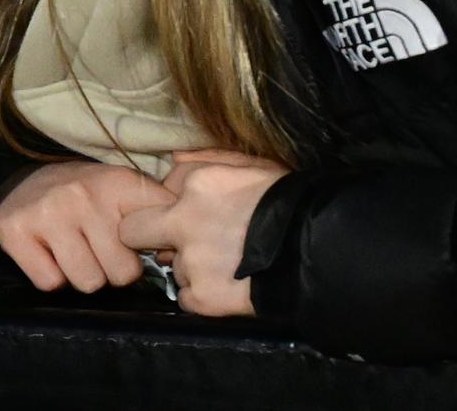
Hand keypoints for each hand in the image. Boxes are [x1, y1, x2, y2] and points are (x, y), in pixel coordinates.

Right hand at [0, 160, 173, 292]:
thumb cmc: (89, 197)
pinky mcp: (15, 229)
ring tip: (75, 250)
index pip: (155, 235)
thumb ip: (160, 215)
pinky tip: (50, 253)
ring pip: (88, 282)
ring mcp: (48, 211)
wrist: (28, 180)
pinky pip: (50, 283)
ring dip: (83, 275)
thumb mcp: (128, 193)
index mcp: (119, 183)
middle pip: (123, 274)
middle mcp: (84, 195)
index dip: (151, 250)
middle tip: (98, 247)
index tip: (140, 244)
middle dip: (112, 268)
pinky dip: (51, 275)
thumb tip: (180, 255)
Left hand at [116, 149, 286, 316]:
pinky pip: (186, 297)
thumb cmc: (292, 204)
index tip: (190, 212)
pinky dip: (202, 296)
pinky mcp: (202, 297)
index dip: (172, 204)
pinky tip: (228, 288)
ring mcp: (191, 261)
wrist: (323, 252)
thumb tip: (172, 159)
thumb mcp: (254, 167)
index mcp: (196, 183)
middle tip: (178, 243)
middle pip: (133, 231)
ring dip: (192, 267)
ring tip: (228, 266)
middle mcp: (183, 221)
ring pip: (173, 265)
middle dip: (148, 236)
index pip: (158, 190)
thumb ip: (209, 160)